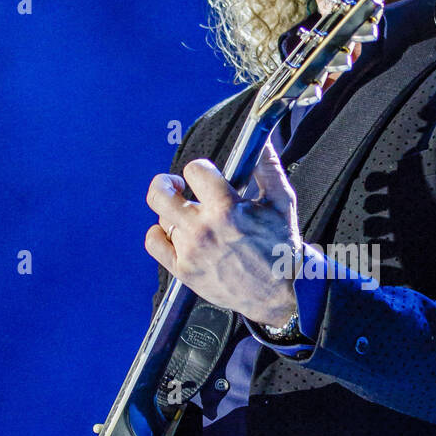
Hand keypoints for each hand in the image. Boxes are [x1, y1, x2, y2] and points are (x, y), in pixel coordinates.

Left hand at [145, 139, 301, 325]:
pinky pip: (154, 243)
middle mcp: (203, 229)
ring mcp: (190, 251)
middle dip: (167, 183)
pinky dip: (159, 234)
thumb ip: (269, 167)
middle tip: (177, 185)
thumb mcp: (282, 203)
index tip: (208, 176)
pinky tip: (174, 233)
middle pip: (160, 193)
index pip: (195, 170)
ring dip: (172, 211)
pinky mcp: (183, 270)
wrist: (280, 295)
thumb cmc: (282, 248)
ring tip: (189, 216)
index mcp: (227, 209)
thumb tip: (263, 141)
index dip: (201, 169)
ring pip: (161, 217)